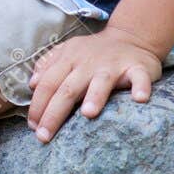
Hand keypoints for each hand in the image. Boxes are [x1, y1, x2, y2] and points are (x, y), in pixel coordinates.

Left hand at [25, 25, 162, 142]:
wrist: (131, 37)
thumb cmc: (93, 53)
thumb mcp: (67, 53)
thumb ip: (47, 66)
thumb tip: (32, 85)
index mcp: (68, 60)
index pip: (48, 84)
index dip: (38, 105)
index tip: (32, 127)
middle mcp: (88, 63)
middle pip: (68, 89)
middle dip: (54, 113)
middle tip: (44, 135)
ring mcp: (113, 65)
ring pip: (102, 81)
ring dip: (95, 96)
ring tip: (88, 114)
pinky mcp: (138, 68)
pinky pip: (140, 78)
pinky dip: (141, 87)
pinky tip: (140, 99)